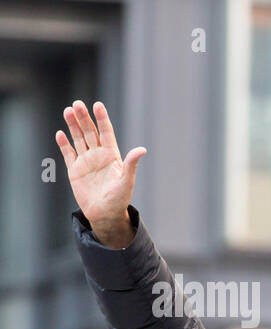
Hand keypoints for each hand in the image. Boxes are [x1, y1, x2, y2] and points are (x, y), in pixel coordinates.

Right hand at [55, 100, 145, 248]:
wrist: (105, 214)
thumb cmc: (119, 199)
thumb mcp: (127, 181)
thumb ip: (131, 164)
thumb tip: (142, 149)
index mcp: (112, 156)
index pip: (106, 133)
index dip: (102, 119)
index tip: (98, 105)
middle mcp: (98, 155)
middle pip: (90, 132)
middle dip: (84, 118)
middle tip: (77, 104)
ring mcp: (86, 161)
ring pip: (78, 139)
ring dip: (73, 125)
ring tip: (68, 111)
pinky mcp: (75, 170)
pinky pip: (68, 153)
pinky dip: (64, 144)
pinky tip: (60, 133)